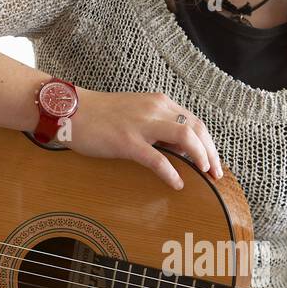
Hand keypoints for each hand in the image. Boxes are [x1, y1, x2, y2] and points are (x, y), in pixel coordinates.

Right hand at [72, 88, 223, 190]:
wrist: (70, 110)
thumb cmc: (102, 115)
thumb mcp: (137, 113)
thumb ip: (158, 125)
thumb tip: (179, 148)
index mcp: (159, 103)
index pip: (195, 122)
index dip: (208, 143)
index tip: (213, 162)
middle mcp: (155, 109)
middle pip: (197, 129)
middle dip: (211, 153)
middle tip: (216, 174)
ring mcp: (142, 125)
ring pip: (185, 138)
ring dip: (200, 157)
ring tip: (204, 175)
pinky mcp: (127, 141)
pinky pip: (157, 159)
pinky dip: (171, 173)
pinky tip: (177, 184)